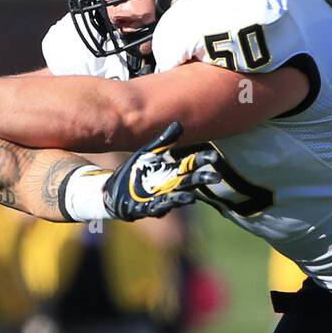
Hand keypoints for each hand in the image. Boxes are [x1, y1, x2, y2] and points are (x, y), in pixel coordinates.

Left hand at [101, 122, 220, 220]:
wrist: (114, 189)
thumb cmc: (135, 171)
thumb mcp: (147, 153)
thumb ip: (163, 141)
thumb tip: (179, 124)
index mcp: (171, 171)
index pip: (190, 165)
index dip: (202, 161)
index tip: (214, 157)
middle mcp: (169, 186)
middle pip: (189, 183)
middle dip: (201, 180)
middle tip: (216, 176)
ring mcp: (159, 198)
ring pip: (175, 199)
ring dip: (182, 198)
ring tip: (192, 197)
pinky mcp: (146, 208)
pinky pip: (156, 208)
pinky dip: (161, 207)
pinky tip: (165, 205)